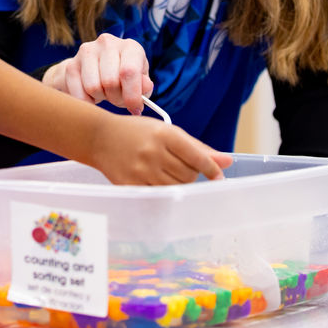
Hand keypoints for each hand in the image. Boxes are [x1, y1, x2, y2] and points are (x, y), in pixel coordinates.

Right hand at [42, 33, 152, 113]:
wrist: (94, 71)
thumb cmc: (122, 78)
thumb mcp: (139, 82)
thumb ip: (144, 87)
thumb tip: (144, 88)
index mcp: (130, 46)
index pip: (129, 71)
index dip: (132, 95)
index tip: (134, 108)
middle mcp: (108, 43)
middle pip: (110, 81)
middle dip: (116, 98)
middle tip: (117, 98)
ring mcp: (87, 51)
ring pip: (93, 87)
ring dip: (101, 98)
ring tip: (105, 93)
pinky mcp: (71, 64)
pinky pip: (78, 93)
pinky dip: (86, 102)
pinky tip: (92, 96)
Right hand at [90, 113, 232, 184]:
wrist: (100, 137)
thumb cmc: (137, 132)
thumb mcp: (167, 131)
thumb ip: (197, 148)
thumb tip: (227, 162)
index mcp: (164, 134)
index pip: (197, 157)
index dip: (211, 169)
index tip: (218, 177)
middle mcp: (153, 152)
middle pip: (188, 175)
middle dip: (190, 173)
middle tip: (178, 165)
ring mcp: (141, 170)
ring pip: (176, 187)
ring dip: (178, 183)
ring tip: (167, 171)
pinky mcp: (131, 184)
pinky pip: (159, 195)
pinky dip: (163, 190)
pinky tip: (156, 180)